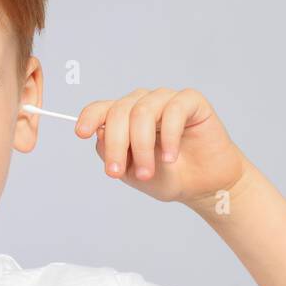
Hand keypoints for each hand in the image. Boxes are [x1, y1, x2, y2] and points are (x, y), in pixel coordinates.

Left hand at [74, 87, 248, 206]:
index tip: (81, 133)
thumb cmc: (167, 176)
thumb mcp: (131, 172)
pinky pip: (174, 110)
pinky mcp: (191, 101)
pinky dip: (169, 136)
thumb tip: (100, 133)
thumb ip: (113, 153)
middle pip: (119, 111)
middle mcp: (143, 104)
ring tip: (147, 172)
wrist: (203, 186)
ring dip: (141, 145)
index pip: (101, 109)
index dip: (89, 117)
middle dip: (116, 144)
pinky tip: (169, 157)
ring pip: (143, 111)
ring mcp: (166, 100)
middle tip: (117, 173)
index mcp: (124, 118)